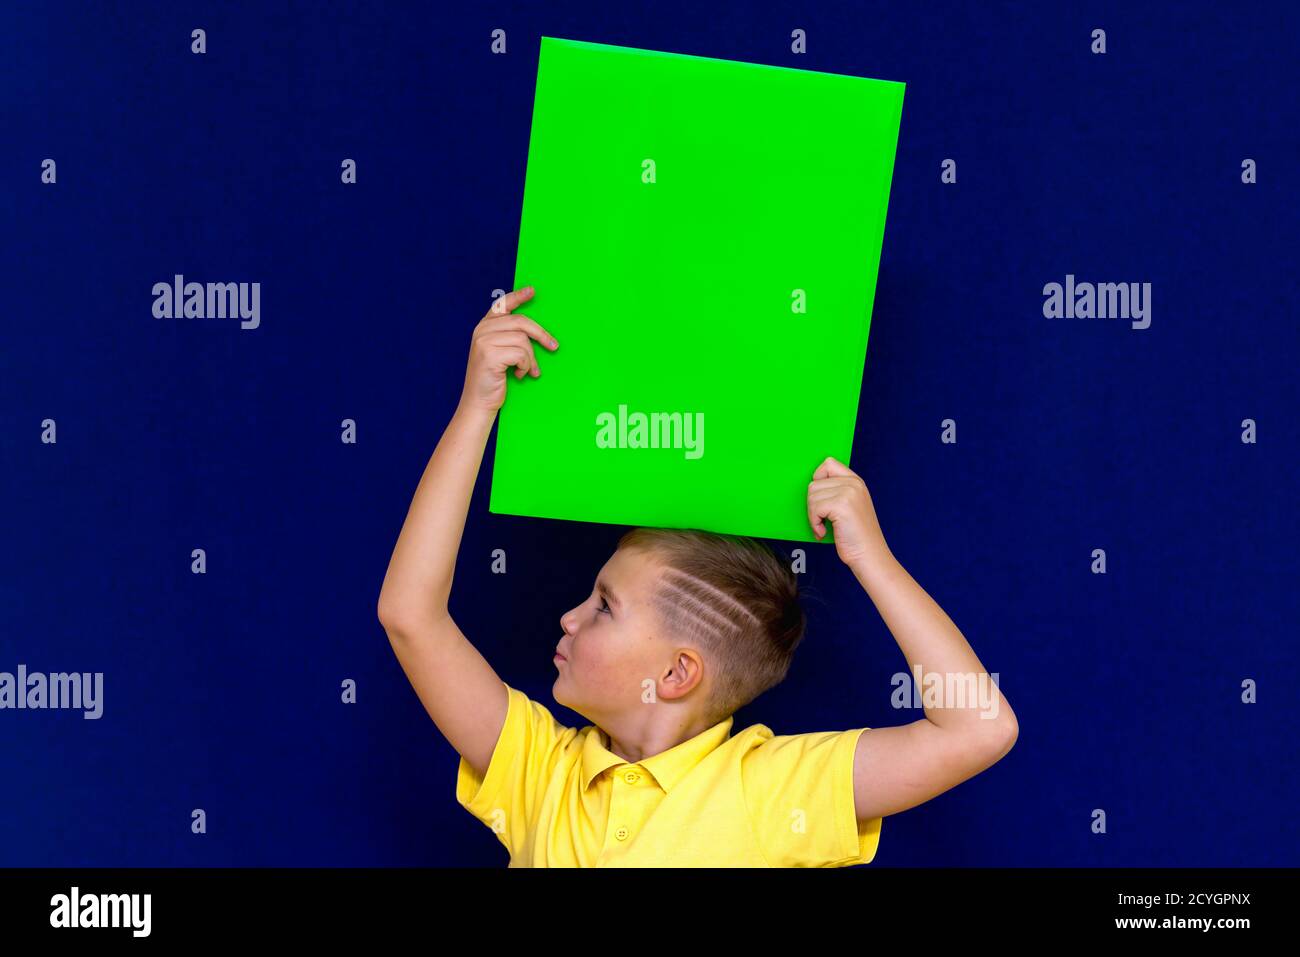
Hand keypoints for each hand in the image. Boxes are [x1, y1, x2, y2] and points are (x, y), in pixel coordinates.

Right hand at [458, 286, 558, 413]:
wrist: (478, 402)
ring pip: (522, 340)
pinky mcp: (489, 354)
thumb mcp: (499, 353)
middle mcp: (482, 330)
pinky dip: (526, 366)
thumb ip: (508, 338)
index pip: (502, 305)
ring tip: (528, 371)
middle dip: (541, 334)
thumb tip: (533, 332)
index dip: (518, 297)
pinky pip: (521, 354)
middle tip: (554, 346)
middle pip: (521, 322)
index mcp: (484, 327)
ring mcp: (483, 341)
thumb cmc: (493, 379)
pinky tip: (520, 375)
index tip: (533, 291)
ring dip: (531, 359)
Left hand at [807, 456, 890, 568]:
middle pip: (814, 484)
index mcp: (856, 481)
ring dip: (813, 516)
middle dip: (813, 505)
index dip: (818, 480)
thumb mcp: (850, 506)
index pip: (828, 463)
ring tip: (824, 527)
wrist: (869, 555)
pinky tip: (823, 532)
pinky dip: (814, 523)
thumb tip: (811, 486)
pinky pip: (814, 508)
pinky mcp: (842, 505)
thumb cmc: (856, 536)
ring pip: (812, 496)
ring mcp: (849, 492)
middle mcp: (853, 483)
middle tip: (823, 521)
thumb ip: (836, 491)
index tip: (821, 500)